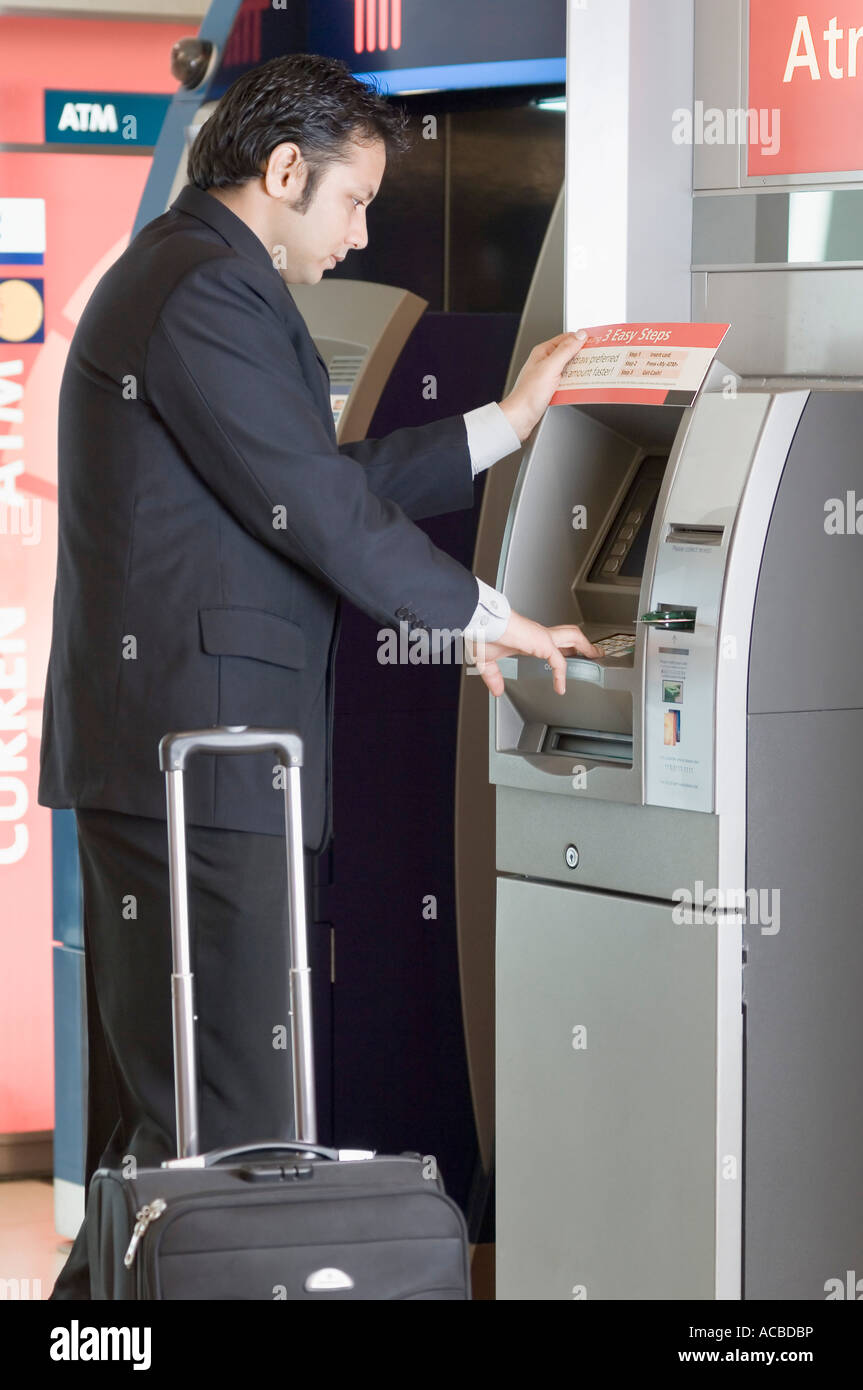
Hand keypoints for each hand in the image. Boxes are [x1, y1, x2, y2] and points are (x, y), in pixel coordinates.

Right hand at [465, 609, 601, 696]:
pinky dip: (561, 674)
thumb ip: (494, 676)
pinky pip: (558, 661)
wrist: (482, 623)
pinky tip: (561, 687)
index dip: (564, 648)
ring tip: (596, 656)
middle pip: (569, 635)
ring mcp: (543, 638)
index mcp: (530, 637)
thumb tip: (496, 690)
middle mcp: (539, 635)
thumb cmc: (483, 633)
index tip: (568, 656)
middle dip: (584, 643)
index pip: (553, 641)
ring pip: (573, 637)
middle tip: (594, 651)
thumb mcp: (488, 661)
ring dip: (586, 647)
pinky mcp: (542, 644)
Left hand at [498, 330, 588, 441]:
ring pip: (569, 369)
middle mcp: (545, 362)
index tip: (595, 342)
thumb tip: (579, 336)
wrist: (520, 418)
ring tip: (590, 372)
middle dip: (582, 356)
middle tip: (596, 358)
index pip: (566, 339)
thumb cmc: (528, 394)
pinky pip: (567, 382)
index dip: (580, 339)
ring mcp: (547, 376)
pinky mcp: (550, 389)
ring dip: (579, 371)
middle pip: (569, 354)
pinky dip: (575, 383)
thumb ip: (566, 350)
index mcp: (543, 352)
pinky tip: (580, 386)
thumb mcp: (550, 367)